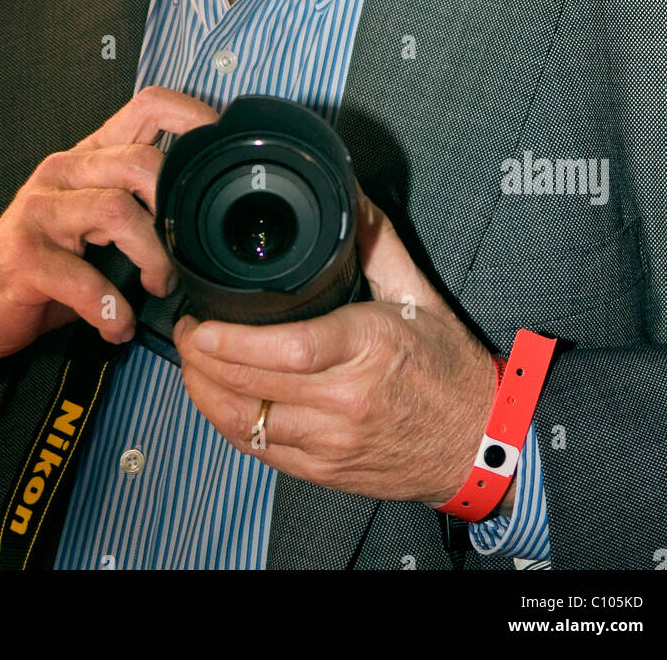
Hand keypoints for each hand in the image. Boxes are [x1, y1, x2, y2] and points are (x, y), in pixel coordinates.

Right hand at [0, 87, 218, 365]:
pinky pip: (85, 280)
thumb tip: (205, 215)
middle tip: (183, 257)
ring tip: (156, 288)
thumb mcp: (92, 221)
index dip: (191, 117)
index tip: (221, 144)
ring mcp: (39, 212)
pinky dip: (112, 310)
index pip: (146, 107)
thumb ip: (138, 204)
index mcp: (87, 157)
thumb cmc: (42, 261)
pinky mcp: (24, 257)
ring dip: (152, 259)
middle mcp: (63, 173)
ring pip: (118, 212)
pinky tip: (117, 325)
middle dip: (175, 212)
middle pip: (141, 162)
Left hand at [174, 187, 497, 504]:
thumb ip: (376, 240)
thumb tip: (348, 196)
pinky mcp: (323, 471)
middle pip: (251, 383)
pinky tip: (215, 397)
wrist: (479, 443)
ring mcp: (332, 442)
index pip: (286, 349)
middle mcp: (346, 400)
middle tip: (186, 328)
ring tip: (192, 359)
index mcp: (369, 347)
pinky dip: (226, 423)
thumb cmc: (451, 371)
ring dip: (204, 390)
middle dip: (201, 356)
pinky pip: (257, 450)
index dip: (229, 340)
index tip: (199, 322)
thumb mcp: (418, 293)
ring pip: (243, 422)